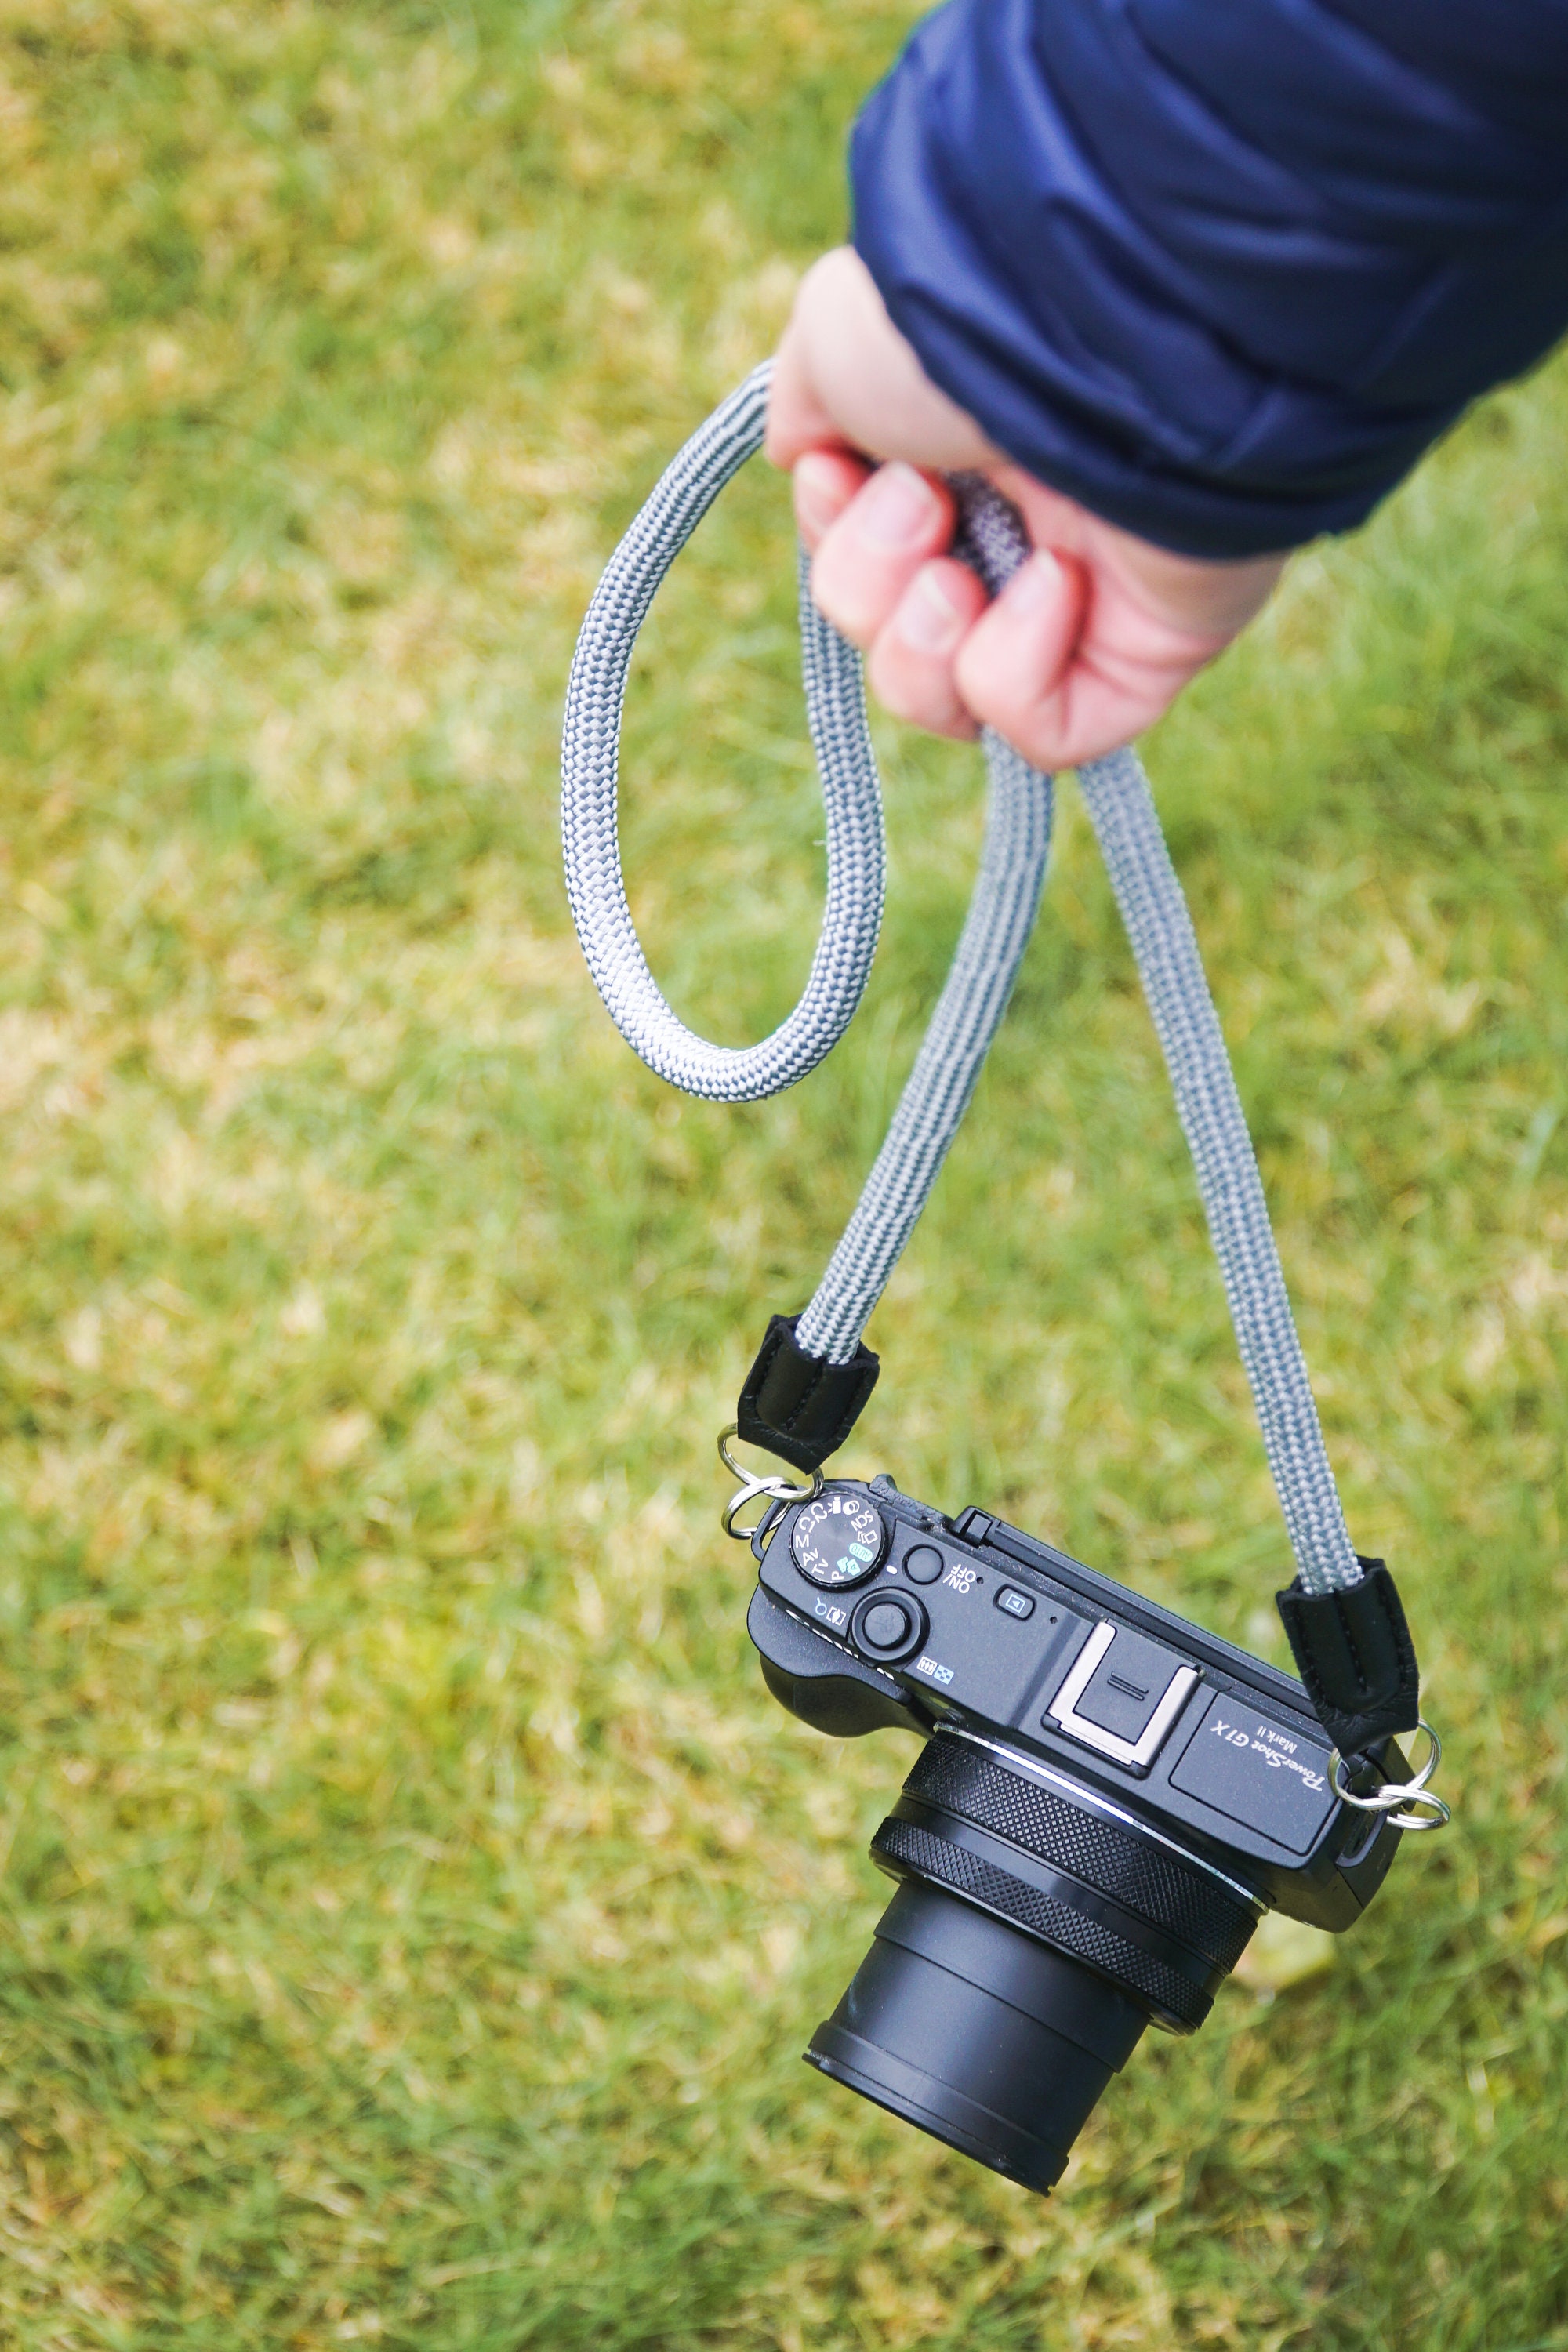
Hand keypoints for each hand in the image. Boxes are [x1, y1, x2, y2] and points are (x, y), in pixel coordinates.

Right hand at [765, 248, 1286, 767]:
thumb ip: (809, 408)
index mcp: (956, 455)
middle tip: (924, 505)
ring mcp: (1082, 603)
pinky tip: (1057, 584)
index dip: (834, 539)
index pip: (863, 559)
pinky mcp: (1139, 664)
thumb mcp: (838, 335)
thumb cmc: (968, 320)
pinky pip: (1036, 735)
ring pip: (947, 702)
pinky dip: (1014, 672)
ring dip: (921, 643)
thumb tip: (815, 464)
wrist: (1100, 336)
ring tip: (960, 573)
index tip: (839, 474)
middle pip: (889, 639)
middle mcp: (1020, 526)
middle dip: (868, 588)